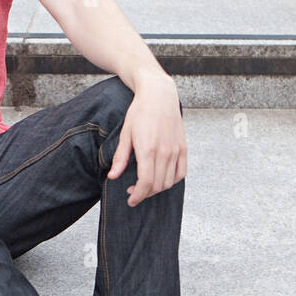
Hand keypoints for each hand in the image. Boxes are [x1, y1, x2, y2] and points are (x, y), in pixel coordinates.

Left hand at [107, 72, 185, 205]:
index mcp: (148, 150)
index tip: (130, 200)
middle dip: (144, 194)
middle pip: (157, 186)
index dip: (137, 196)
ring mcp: (175, 150)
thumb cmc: (140, 112)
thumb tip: (113, 177)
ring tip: (145, 185)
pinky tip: (161, 178)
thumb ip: (120, 157)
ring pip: (169, 182)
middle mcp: (164, 152)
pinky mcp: (183, 148)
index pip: (145, 183)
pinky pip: (181, 173)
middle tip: (133, 192)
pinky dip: (172, 181)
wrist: (159, 95)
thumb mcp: (125, 134)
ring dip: (157, 189)